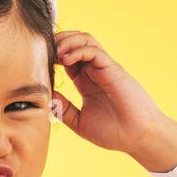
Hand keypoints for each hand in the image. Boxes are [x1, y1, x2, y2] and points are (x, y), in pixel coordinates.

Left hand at [49, 30, 176, 159]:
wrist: (139, 137)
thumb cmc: (115, 132)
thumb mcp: (79, 122)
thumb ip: (63, 108)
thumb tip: (46, 95)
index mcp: (86, 81)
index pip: (66, 57)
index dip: (51, 55)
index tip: (38, 62)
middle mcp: (95, 71)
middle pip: (74, 42)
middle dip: (56, 41)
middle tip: (43, 51)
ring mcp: (105, 68)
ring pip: (84, 39)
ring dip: (66, 41)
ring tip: (54, 52)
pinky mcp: (113, 69)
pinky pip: (94, 50)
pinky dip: (78, 49)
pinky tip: (66, 59)